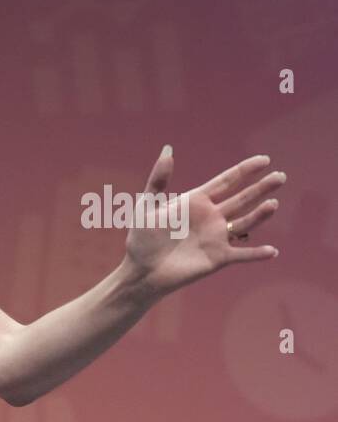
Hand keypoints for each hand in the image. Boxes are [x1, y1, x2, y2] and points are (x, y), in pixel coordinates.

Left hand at [121, 147, 285, 298]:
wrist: (141, 271)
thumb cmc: (141, 239)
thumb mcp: (147, 206)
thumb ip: (158, 179)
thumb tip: (167, 149)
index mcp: (197, 202)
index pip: (227, 181)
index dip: (245, 170)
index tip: (265, 159)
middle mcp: (211, 217)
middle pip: (242, 199)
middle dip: (261, 188)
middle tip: (280, 177)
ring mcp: (216, 237)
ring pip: (245, 223)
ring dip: (260, 215)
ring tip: (273, 204)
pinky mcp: (218, 258)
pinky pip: (242, 254)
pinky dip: (256, 254)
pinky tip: (272, 251)